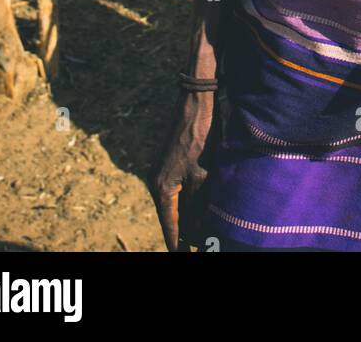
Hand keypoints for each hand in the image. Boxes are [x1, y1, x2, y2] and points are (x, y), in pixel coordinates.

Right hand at [149, 87, 223, 251]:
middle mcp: (156, 183)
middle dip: (186, 233)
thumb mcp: (201, 177)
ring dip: (188, 217)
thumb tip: (197, 230)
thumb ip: (197, 206)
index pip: (170, 228)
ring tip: (204, 232)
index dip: (180, 245)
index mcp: (161, 190)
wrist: (195, 105)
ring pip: (176, 205)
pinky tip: (201, 208)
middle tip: (202, 245)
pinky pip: (178, 191)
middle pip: (172, 218)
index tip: (188, 256)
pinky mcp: (170, 164)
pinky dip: (189, 202)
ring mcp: (162, 173)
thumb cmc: (199, 139)